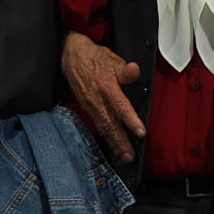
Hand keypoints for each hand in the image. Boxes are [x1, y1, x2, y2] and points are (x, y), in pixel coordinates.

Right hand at [63, 32, 144, 164]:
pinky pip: (97, 125)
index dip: (131, 120)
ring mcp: (90, 105)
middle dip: (121, 142)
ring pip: (103, 128)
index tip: (141, 133)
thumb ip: (125, 69)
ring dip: (114, 143)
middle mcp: (97, 99)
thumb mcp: (113, 59)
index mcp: (106, 86)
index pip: (121, 106)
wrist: (72, 56)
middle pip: (111, 124)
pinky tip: (112, 145)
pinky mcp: (86, 108)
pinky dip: (106, 137)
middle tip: (130, 156)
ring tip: (124, 156)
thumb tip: (135, 70)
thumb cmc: (95, 58)